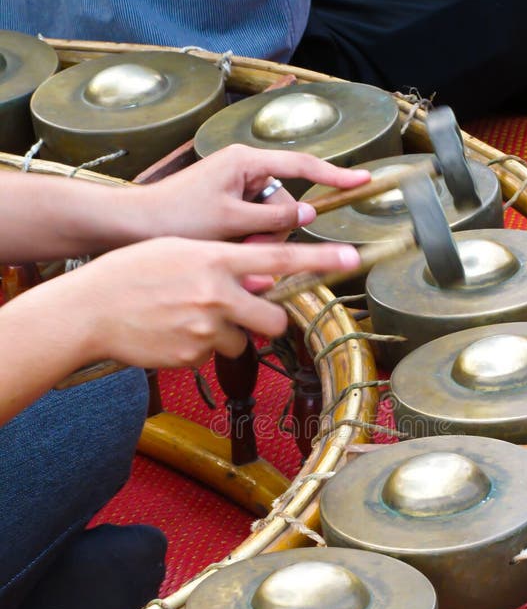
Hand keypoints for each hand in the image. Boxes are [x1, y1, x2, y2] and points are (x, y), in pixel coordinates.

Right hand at [46, 236, 360, 366]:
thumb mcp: (179, 253)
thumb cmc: (131, 274)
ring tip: (186, 320)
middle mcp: (217, 293)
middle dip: (267, 324)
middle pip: (274, 321)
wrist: (91, 309)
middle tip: (248, 318)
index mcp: (215, 258)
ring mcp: (207, 328)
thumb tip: (263, 281)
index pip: (280, 258)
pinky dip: (200, 348)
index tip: (354, 256)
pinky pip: (213, 355)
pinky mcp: (194, 355)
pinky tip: (172, 333)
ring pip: (242, 341)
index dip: (322, 259)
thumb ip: (224, 265)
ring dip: (226, 335)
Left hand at [138, 144, 370, 242]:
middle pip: (285, 203)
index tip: (362, 182)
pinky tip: (230, 252)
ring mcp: (234, 189)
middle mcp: (242, 171)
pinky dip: (248, 242)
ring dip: (261, 241)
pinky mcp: (226, 207)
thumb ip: (273, 218)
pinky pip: (253, 226)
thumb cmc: (176, 218)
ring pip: (270, 220)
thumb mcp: (231, 221)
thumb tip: (307, 216)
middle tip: (253, 248)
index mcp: (245, 161)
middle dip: (276, 231)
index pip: (301, 166)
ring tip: (235, 253)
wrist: (134, 227)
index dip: (334, 176)